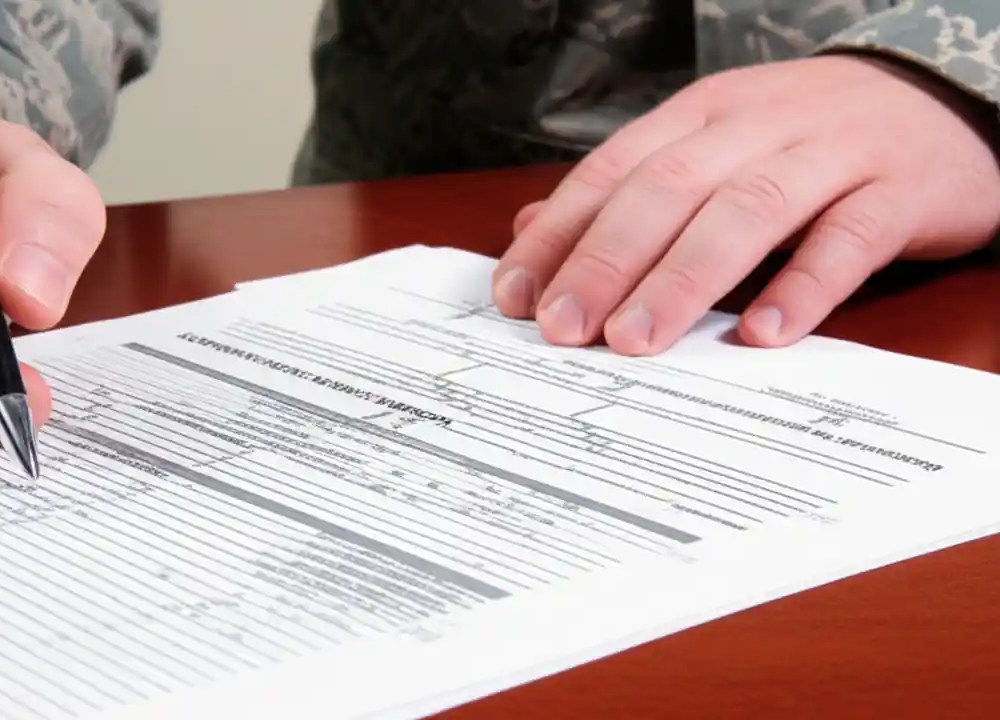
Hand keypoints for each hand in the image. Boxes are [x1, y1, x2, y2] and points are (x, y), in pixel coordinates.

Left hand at [492, 55, 999, 354]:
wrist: (942, 102)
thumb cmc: (806, 142)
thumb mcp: (712, 150)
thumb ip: (627, 193)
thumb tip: (531, 229)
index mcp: (703, 115)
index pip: (614, 172)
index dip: (561, 234)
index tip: (516, 295)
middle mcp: (760, 125)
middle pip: (669, 189)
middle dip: (607, 261)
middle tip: (564, 328)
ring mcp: (833, 153)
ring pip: (749, 209)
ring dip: (684, 278)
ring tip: (636, 340)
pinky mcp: (901, 192)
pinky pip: (850, 239)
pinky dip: (803, 287)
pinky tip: (761, 335)